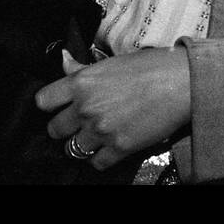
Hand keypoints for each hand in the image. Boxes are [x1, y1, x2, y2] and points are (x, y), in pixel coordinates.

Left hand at [35, 47, 191, 169]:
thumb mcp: (110, 63)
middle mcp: (86, 107)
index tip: (58, 106)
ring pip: (72, 150)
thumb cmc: (149, 66)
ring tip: (94, 138)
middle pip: (55, 129)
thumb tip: (63, 60)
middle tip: (77, 125)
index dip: (50, 105)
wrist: (180, 82)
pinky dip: (101, 158)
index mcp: (81, 82)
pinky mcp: (119, 147)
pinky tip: (110, 147)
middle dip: (64, 128)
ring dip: (82, 145)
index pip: (43, 101)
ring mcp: (101, 130)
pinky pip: (96, 163)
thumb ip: (82, 68)